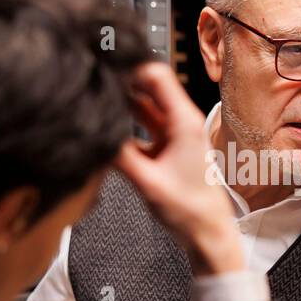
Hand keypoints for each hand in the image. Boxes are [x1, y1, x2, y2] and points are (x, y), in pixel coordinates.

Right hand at [115, 62, 243, 275]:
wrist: (207, 233)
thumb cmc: (189, 210)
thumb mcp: (147, 181)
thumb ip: (118, 155)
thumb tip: (93, 133)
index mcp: (183, 121)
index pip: (156, 75)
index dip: (129, 67)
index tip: (105, 69)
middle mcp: (180, 122)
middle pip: (147, 86)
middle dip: (121, 82)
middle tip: (94, 83)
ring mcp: (172, 134)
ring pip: (142, 106)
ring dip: (121, 102)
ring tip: (95, 101)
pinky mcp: (165, 148)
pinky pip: (140, 126)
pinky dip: (124, 124)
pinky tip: (106, 128)